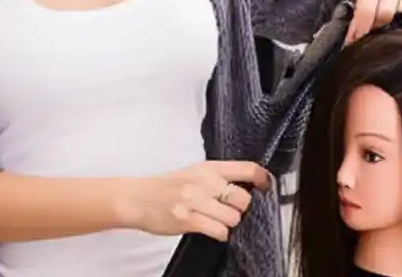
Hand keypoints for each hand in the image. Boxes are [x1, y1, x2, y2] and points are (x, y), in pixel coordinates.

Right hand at [117, 161, 270, 240]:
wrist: (137, 198)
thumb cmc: (166, 187)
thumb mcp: (195, 172)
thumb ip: (219, 177)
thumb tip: (248, 184)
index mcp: (209, 168)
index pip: (247, 168)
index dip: (262, 179)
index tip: (265, 187)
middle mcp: (205, 182)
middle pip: (244, 198)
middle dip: (241, 208)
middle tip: (231, 210)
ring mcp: (195, 201)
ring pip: (233, 217)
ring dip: (229, 224)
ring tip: (218, 221)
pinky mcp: (188, 220)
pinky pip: (219, 231)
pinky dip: (220, 234)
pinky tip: (212, 230)